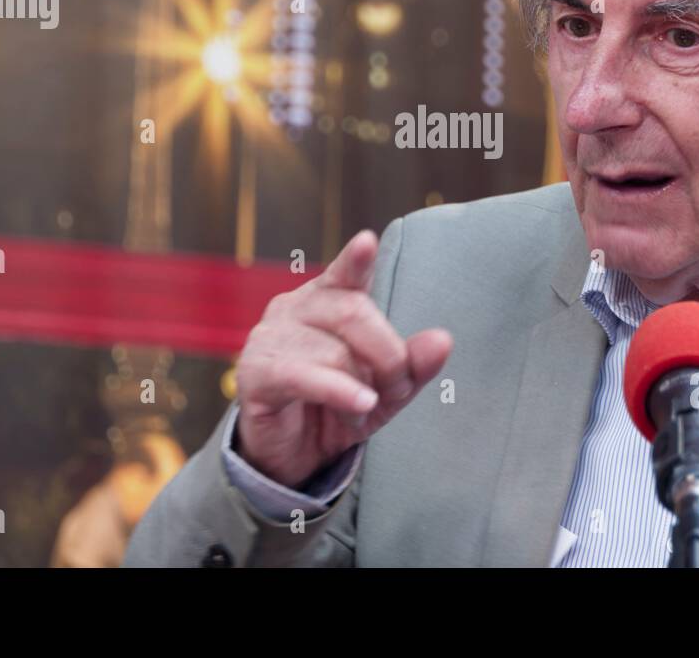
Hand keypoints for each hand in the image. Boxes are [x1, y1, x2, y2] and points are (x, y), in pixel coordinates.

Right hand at [234, 229, 452, 488]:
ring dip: (362, 389)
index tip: (367, 242)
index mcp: (327, 298)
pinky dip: (340, 392)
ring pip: (335, 351)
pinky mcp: (255, 372)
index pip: (345, 273)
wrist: (293, 456)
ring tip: (360, 412)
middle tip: (396, 391)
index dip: (356, 260)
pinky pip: (304, 376)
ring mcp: (270, 336)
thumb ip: (413, 364)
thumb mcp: (385, 390)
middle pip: (355, 313)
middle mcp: (295, 307)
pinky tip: (361, 408)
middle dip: (389, 357)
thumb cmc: (339, 408)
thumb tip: (443, 339)